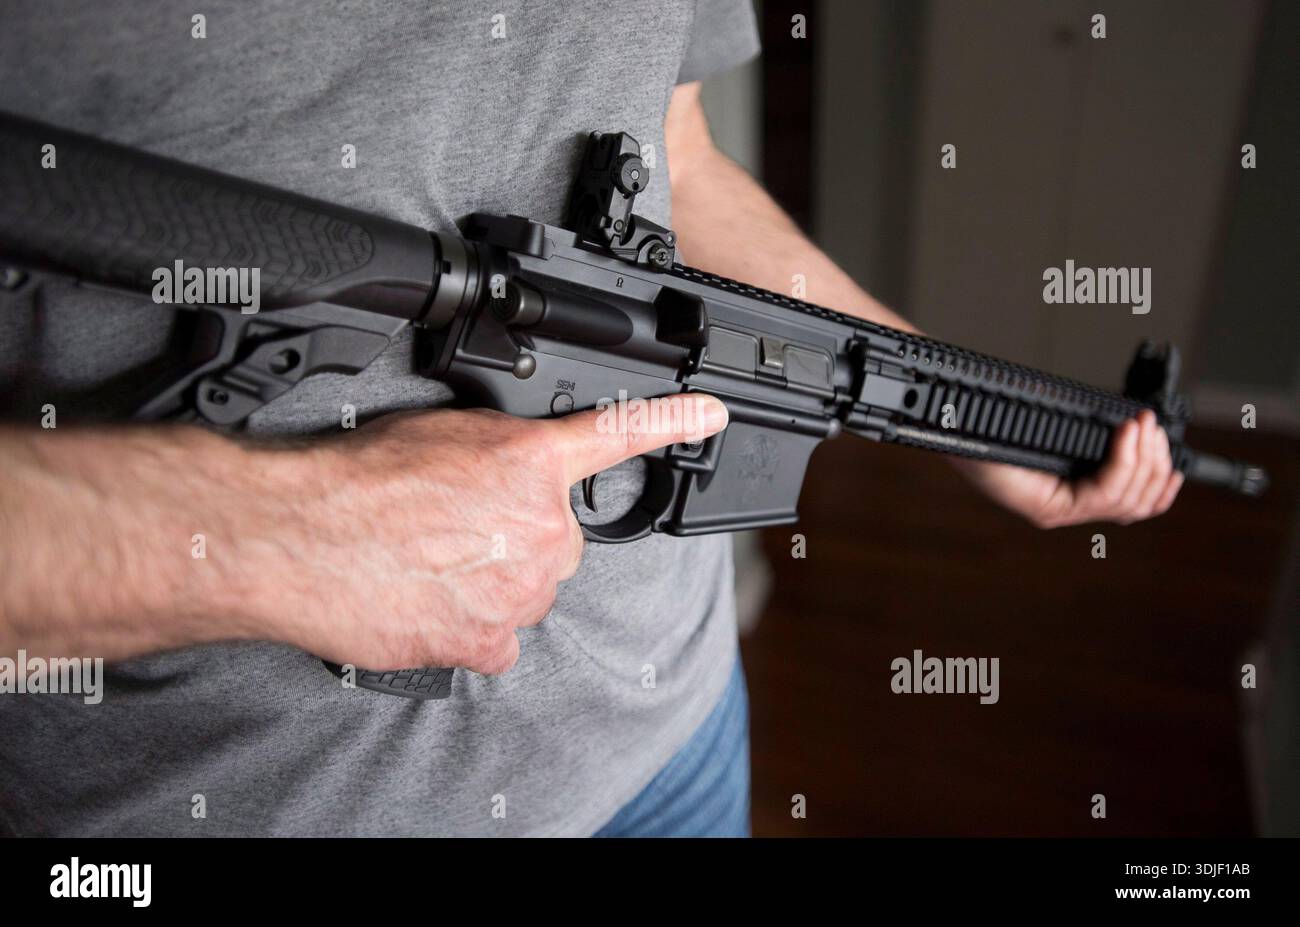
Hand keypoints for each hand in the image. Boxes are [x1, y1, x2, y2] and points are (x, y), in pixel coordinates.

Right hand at [246, 396, 728, 673]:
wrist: (300, 538)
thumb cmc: (355, 479)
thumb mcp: (440, 432)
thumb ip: (499, 452)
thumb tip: (506, 476)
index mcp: (531, 463)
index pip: (619, 435)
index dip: (672, 423)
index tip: (711, 416)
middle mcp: (541, 528)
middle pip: (557, 540)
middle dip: (518, 537)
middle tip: (455, 530)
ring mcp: (520, 591)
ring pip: (527, 590)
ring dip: (492, 582)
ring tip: (429, 564)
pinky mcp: (488, 642)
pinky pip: (498, 640)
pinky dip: (473, 628)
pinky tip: (431, 605)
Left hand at [951, 410, 1183, 528]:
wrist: (951, 417)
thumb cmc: (995, 415)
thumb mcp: (1055, 422)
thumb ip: (1092, 431)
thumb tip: (1134, 423)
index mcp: (1069, 491)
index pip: (1132, 504)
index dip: (1160, 483)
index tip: (1173, 454)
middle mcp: (1064, 507)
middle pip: (1136, 503)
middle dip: (1155, 464)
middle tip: (1153, 427)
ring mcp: (1054, 511)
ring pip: (1124, 500)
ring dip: (1144, 459)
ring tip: (1142, 426)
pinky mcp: (1043, 508)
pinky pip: (1101, 493)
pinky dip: (1122, 461)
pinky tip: (1126, 435)